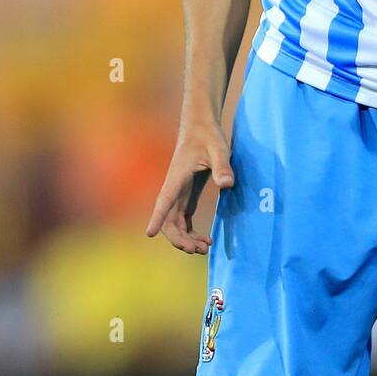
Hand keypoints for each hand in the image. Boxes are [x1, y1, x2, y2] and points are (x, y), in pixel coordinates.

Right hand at [145, 121, 233, 253]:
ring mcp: (179, 194)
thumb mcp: (218, 148)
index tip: (150, 233)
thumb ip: (222, 166)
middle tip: (198, 249)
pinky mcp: (187, 196)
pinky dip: (191, 232)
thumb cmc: (208, 135)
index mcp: (177, 178)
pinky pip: (184, 220)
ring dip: (186, 239)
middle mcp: (174, 189)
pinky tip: (205, 240)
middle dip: (179, 238)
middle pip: (168, 220)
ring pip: (175, 223)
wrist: (201, 126)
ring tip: (205, 248)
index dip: (157, 217)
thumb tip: (227, 185)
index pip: (164, 201)